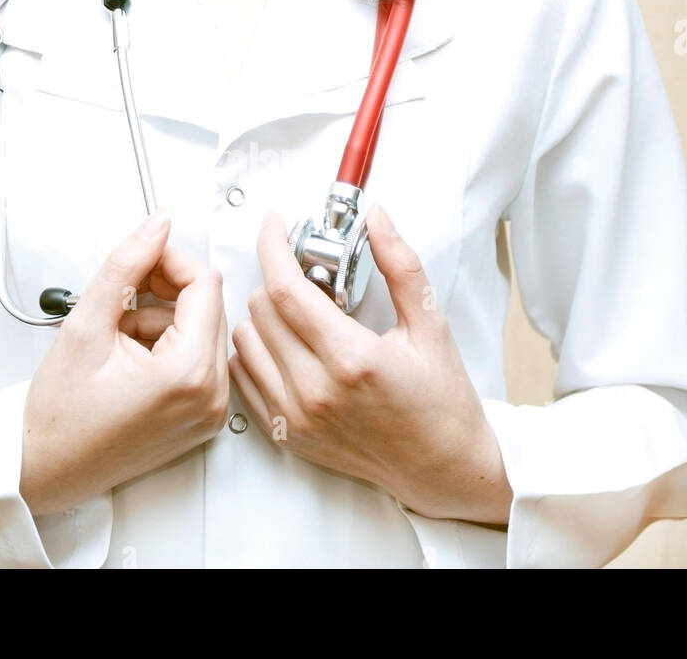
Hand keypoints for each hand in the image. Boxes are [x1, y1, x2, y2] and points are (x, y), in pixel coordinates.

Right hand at [20, 209, 228, 515]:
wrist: (46, 470)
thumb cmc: (58, 417)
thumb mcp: (86, 326)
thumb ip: (125, 266)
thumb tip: (156, 225)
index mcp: (188, 374)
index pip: (205, 284)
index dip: (171, 260)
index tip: (141, 259)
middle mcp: (211, 396)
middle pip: (210, 306)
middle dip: (167, 291)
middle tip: (122, 295)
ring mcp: (211, 411)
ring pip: (204, 330)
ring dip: (164, 319)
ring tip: (118, 335)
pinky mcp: (203, 417)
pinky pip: (201, 360)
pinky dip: (170, 345)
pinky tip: (131, 355)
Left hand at [229, 207, 511, 525]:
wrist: (442, 468)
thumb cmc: (441, 401)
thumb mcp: (430, 325)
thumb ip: (400, 265)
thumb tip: (377, 218)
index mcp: (352, 359)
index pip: (286, 290)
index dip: (272, 248)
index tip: (273, 225)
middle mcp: (316, 391)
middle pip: (260, 310)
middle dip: (278, 280)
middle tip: (307, 277)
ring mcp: (296, 416)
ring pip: (244, 342)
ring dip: (263, 317)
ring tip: (299, 315)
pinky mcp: (286, 434)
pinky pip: (244, 378)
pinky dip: (257, 353)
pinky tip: (288, 346)